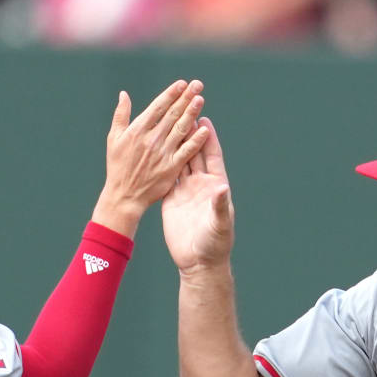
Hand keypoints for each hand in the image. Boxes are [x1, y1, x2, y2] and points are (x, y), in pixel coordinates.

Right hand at [92, 80, 209, 237]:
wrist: (123, 196)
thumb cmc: (117, 166)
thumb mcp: (114, 139)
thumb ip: (121, 115)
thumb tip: (124, 94)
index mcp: (137, 130)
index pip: (158, 107)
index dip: (170, 94)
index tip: (182, 83)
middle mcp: (151, 140)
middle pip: (172, 115)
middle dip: (185, 98)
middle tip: (197, 84)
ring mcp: (162, 154)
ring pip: (181, 129)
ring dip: (192, 113)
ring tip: (200, 99)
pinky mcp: (171, 168)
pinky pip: (186, 151)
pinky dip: (196, 140)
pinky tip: (205, 129)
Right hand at [161, 118, 233, 274]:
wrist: (199, 262)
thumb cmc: (215, 244)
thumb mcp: (219, 224)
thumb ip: (220, 205)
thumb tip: (223, 187)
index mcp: (215, 186)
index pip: (212, 156)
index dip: (208, 138)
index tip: (204, 119)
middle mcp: (201, 185)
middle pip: (195, 154)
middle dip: (190, 134)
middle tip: (183, 114)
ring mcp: (186, 191)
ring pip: (179, 161)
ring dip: (174, 144)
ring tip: (166, 124)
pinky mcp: (172, 200)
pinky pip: (167, 176)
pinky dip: (162, 162)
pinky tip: (154, 148)